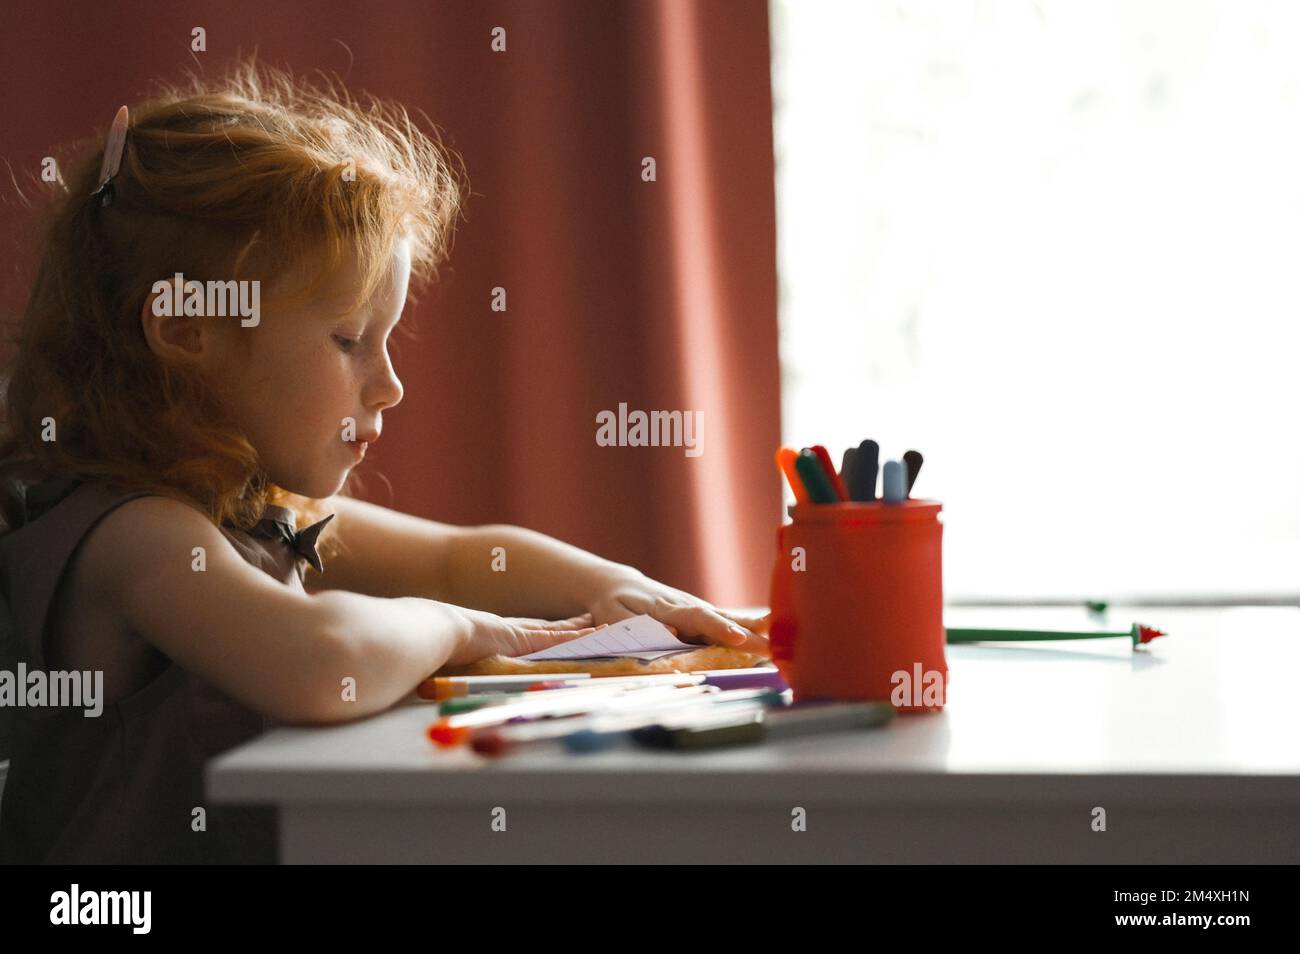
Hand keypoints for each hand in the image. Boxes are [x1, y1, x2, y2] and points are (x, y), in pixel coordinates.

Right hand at [446, 607, 605, 666]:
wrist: (435, 631)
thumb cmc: (437, 647)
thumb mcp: (452, 659)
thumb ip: (457, 667)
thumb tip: (438, 686)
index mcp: (499, 637)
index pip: (531, 635)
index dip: (550, 633)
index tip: (564, 628)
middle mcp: (513, 632)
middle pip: (551, 630)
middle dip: (573, 627)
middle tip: (594, 623)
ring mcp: (520, 634)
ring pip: (560, 633)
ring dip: (584, 632)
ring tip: (606, 627)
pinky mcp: (524, 639)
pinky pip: (558, 639)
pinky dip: (578, 638)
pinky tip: (596, 635)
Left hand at [586, 572, 769, 653]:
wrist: (620, 587)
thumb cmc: (613, 606)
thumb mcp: (615, 617)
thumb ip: (638, 626)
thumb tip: (673, 633)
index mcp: (665, 608)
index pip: (695, 619)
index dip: (717, 628)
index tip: (737, 637)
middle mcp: (686, 606)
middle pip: (720, 620)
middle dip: (746, 634)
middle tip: (772, 647)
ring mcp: (697, 608)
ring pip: (728, 618)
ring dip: (754, 629)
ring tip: (781, 638)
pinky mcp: (702, 614)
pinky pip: (728, 619)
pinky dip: (750, 624)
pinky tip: (773, 628)